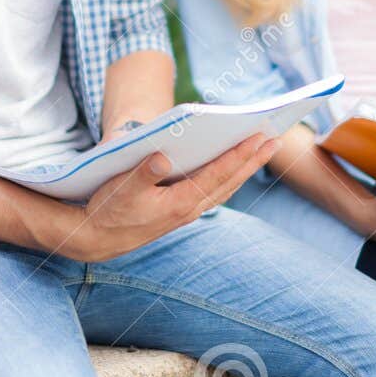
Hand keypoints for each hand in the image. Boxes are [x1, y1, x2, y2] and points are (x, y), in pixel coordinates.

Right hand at [60, 133, 277, 261]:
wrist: (99, 238)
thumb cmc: (109, 209)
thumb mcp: (121, 188)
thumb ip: (142, 172)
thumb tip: (162, 157)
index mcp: (179, 202)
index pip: (217, 174)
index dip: (240, 155)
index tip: (259, 138)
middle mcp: (189, 209)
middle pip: (230, 181)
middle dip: (253, 160)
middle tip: (276, 138)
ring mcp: (188, 211)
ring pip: (226, 187)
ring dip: (246, 168)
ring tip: (264, 148)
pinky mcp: (182, 210)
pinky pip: (215, 191)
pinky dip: (231, 176)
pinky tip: (237, 166)